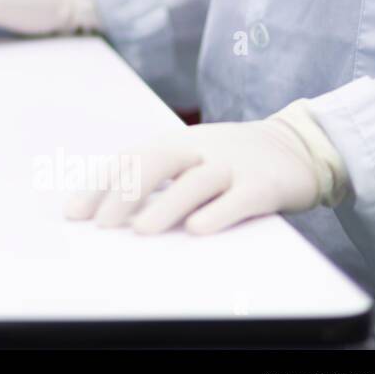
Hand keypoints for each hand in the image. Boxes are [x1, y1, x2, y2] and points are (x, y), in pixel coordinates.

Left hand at [65, 109, 345, 234]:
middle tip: (103, 225)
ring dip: (167, 205)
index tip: (75, 214)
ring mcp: (233, 165)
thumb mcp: (190, 158)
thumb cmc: (230, 160)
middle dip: (126, 192)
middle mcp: (200, 149)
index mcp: (175, 142)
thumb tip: (108, 211)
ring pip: (196, 181)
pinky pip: (239, 199)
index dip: (100, 185)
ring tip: (142, 230)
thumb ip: (156, 178)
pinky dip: (217, 212)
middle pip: (157, 162)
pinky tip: (197, 229)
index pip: (130, 159)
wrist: (299, 144)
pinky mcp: (264, 185)